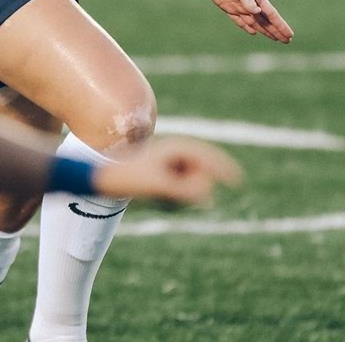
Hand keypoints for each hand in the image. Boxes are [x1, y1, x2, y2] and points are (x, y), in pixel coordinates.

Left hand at [93, 136, 242, 206]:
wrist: (106, 176)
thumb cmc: (131, 177)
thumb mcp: (159, 186)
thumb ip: (185, 190)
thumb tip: (209, 197)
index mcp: (178, 148)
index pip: (209, 157)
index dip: (225, 168)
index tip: (238, 181)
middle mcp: (178, 154)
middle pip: (201, 175)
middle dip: (192, 188)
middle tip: (169, 193)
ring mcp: (174, 165)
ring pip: (193, 185)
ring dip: (183, 195)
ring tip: (158, 193)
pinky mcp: (169, 176)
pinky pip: (183, 191)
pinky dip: (176, 197)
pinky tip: (158, 195)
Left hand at [192, 0, 293, 42]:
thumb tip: (257, 13)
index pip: (271, 14)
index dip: (280, 25)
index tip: (290, 35)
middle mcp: (248, 1)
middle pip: (266, 20)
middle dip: (276, 30)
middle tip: (287, 41)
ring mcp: (238, 4)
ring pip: (255, 22)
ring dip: (265, 30)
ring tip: (275, 39)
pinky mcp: (227, 5)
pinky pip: (239, 20)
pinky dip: (247, 27)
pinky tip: (253, 32)